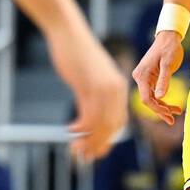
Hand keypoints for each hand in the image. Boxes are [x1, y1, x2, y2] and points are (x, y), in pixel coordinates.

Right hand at [57, 27, 129, 161]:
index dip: (108, 139)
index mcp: (119, 88)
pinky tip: (70, 129)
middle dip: (98, 144)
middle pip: (112, 127)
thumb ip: (91, 100)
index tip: (96, 150)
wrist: (70, 34)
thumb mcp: (89, 81)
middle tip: (83, 155)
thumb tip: (87, 123)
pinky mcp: (90, 86)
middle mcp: (116, 90)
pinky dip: (80, 128)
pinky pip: (89, 116)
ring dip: (88, 141)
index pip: (119, 122)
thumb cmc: (77, 56)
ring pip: (101, 125)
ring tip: (75, 148)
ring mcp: (104, 88)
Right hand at [132, 31, 185, 124]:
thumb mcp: (168, 64)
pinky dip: (163, 100)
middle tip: (173, 119)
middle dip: (161, 110)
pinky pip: (155, 93)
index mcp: (142, 75)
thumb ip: (164, 80)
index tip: (169, 115)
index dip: (157, 108)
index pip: (146, 98)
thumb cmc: (169, 48)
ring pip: (152, 98)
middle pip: (149, 100)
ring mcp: (144, 78)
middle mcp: (140, 77)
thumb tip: (160, 96)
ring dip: (163, 106)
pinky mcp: (150, 78)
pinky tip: (173, 106)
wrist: (169, 37)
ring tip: (178, 112)